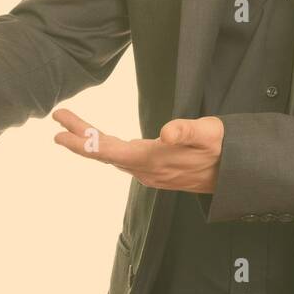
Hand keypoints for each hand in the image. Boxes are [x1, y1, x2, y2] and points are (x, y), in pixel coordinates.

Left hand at [50, 108, 223, 193]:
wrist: (236, 174)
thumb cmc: (223, 148)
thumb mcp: (210, 134)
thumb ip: (187, 132)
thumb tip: (166, 132)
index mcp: (154, 160)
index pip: (109, 151)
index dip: (83, 142)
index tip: (60, 131)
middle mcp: (146, 170)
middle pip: (105, 153)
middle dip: (79, 138)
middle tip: (57, 119)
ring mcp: (150, 172)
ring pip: (113, 156)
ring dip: (90, 142)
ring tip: (71, 127)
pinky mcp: (155, 170)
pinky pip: (123, 158)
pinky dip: (106, 147)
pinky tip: (102, 141)